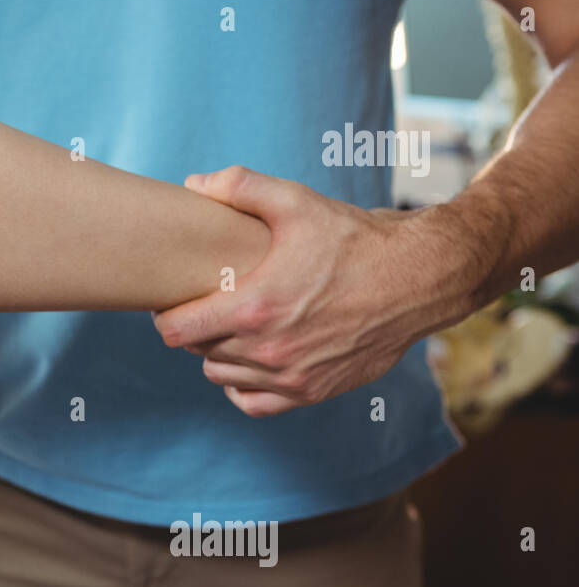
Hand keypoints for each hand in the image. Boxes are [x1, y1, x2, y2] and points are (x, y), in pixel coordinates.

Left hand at [152, 165, 476, 416]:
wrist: (420, 278)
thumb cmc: (356, 239)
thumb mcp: (296, 202)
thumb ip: (240, 187)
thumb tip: (193, 182)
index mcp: (255, 307)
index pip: (177, 332)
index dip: (166, 315)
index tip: (173, 300)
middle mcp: (269, 350)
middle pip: (198, 352)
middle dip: (197, 329)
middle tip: (206, 306)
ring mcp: (292, 376)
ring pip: (222, 378)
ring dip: (217, 357)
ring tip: (229, 329)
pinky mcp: (313, 391)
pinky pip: (254, 403)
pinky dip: (243, 387)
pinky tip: (248, 362)